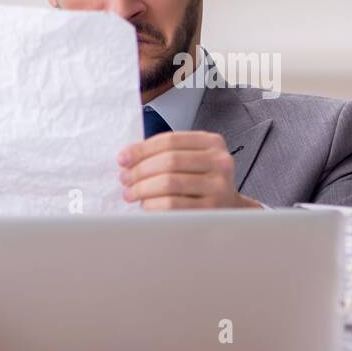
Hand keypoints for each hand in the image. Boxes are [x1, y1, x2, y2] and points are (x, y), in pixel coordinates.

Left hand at [117, 131, 259, 209]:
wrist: (228, 210)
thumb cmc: (202, 183)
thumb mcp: (193, 160)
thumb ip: (166, 153)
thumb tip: (127, 157)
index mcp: (213, 143)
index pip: (170, 140)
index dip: (142, 149)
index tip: (123, 158)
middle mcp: (220, 162)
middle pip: (169, 161)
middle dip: (140, 170)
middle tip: (125, 179)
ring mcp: (219, 187)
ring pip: (169, 183)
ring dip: (142, 188)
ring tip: (130, 193)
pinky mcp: (211, 210)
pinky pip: (172, 205)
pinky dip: (153, 204)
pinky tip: (146, 205)